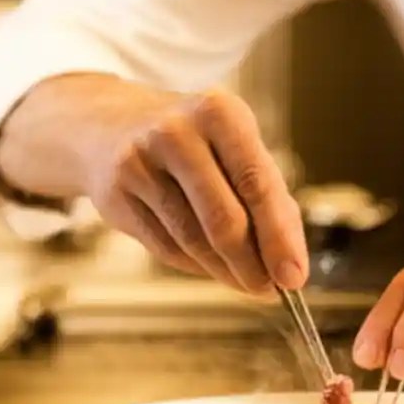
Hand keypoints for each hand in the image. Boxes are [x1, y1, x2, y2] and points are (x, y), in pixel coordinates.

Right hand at [79, 82, 306, 293]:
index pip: (257, 184)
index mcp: (219, 113)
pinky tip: (212, 267)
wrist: (109, 125)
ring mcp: (139, 162)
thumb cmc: (193, 141)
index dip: (278, 236)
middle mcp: (176, 132)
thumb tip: (289, 261)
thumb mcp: (235, 147)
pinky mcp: (115, 194)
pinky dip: (195, 265)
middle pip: (223, 218)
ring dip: (224, 271)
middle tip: (269, 289)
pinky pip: (165, 246)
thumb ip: (268, 196)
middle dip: (252, 263)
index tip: (293, 275)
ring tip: (247, 282)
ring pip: (192, 239)